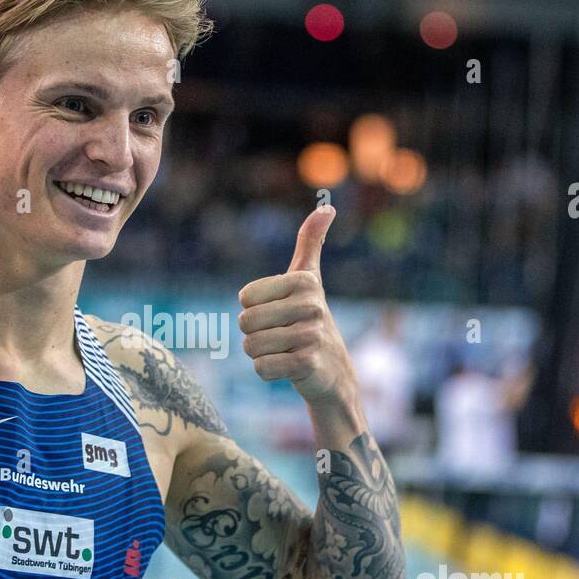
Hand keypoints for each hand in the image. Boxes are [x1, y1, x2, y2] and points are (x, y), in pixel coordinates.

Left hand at [237, 205, 356, 403]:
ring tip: (283, 350)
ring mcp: (311, 335)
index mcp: (304, 281)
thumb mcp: (309, 279)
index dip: (253, 310)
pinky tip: (287, 367)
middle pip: (245, 322)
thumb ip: (311, 242)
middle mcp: (311, 305)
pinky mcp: (307, 363)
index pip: (245, 298)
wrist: (332, 370)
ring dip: (259, 353)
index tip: (278, 313)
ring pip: (251, 347)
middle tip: (280, 336)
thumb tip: (327, 206)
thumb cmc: (310, 320)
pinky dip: (267, 371)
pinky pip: (261, 368)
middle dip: (255, 335)